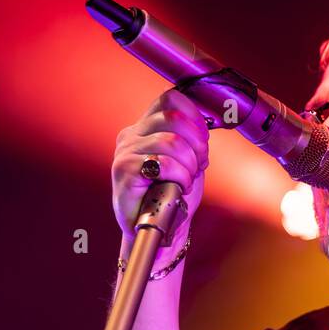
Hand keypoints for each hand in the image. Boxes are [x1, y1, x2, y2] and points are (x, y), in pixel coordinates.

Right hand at [111, 89, 208, 258]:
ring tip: (185, 180)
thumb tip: (204, 126)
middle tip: (197, 164)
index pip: (170, 98)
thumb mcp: (187, 161)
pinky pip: (161, 162)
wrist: (159, 231)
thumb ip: (192, 139)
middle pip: (173, 116)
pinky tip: (177, 187)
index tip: (203, 142)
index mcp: (145, 127)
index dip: (194, 116)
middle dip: (196, 142)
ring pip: (170, 140)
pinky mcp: (124, 171)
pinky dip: (178, 176)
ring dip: (188, 164)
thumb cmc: (172, 197)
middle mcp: (131, 135)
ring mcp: (125, 152)